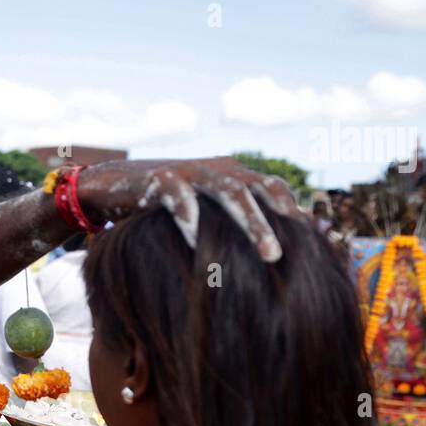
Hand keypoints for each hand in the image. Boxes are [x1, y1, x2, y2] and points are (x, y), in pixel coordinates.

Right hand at [76, 157, 299, 262]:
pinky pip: (176, 194)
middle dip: (274, 222)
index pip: (272, 188)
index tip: (312, 245)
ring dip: (251, 221)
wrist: (112, 184)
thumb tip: (275, 256)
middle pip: (255, 191)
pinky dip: (188, 213)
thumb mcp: (203, 215)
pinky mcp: (158, 177)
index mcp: (232, 175)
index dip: (292, 213)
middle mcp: (215, 169)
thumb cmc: (164, 208)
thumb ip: (232, 226)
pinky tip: (194, 239)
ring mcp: (188, 171)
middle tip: (285, 256)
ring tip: (265, 251)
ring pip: (227, 190)